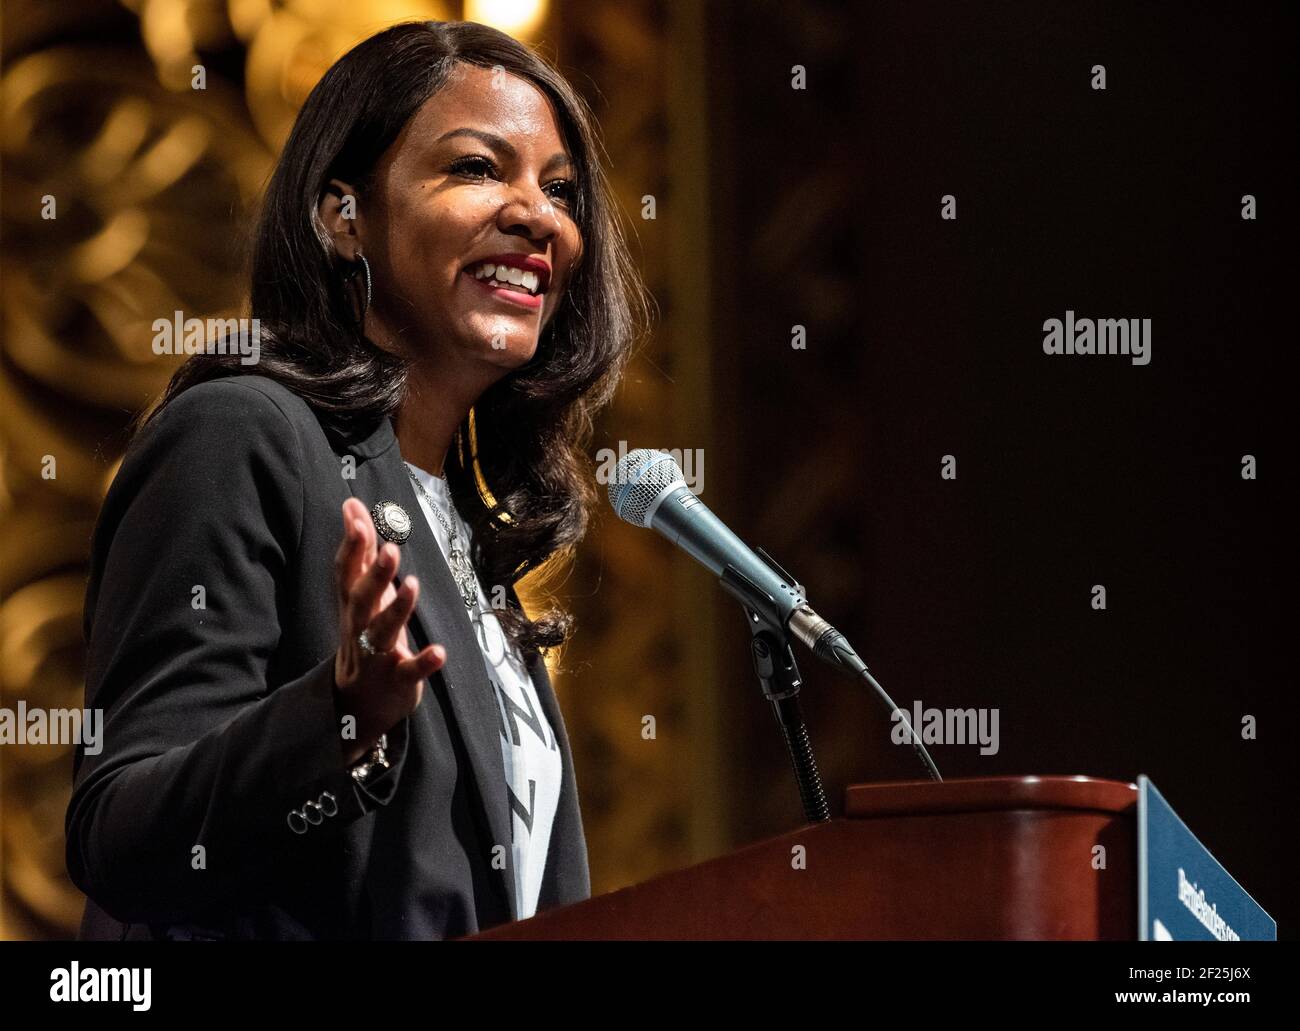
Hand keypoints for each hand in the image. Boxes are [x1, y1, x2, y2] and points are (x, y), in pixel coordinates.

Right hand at [333, 497, 445, 764]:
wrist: (357, 703)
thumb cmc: (363, 635)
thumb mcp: (359, 593)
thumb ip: (359, 550)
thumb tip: (351, 504)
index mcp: (353, 604)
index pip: (347, 572)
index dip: (351, 546)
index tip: (357, 517)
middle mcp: (360, 627)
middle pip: (362, 599)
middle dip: (375, 575)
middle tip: (391, 549)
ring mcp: (377, 654)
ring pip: (384, 631)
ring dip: (398, 608)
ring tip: (413, 584)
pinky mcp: (398, 679)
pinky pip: (410, 671)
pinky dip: (424, 662)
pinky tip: (439, 652)